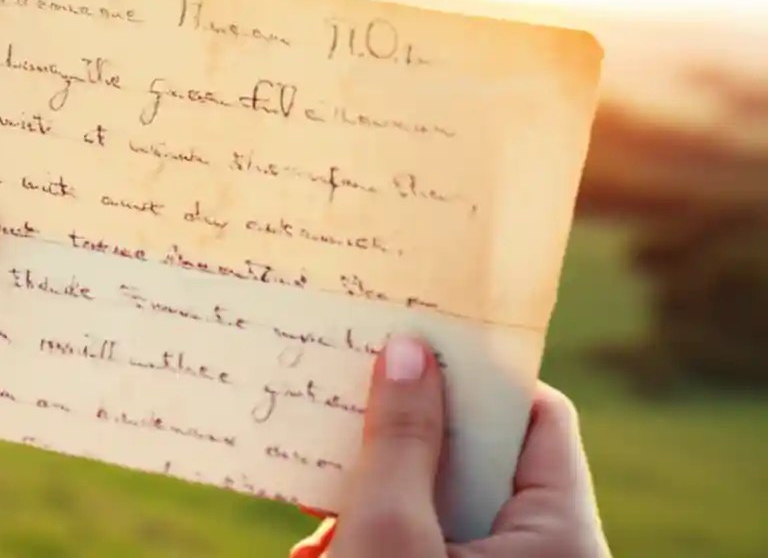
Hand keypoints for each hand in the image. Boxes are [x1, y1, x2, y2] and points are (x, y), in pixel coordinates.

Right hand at [290, 336, 610, 557]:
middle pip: (482, 460)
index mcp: (563, 537)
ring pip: (445, 506)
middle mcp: (547, 555)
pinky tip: (327, 549)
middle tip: (348, 409)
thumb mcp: (388, 531)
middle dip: (404, 442)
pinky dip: (382, 540)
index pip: (538, 415)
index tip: (410, 343)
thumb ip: (400, 438)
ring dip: (377, 500)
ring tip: (317, 507)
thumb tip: (407, 349)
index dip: (475, 375)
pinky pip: (430, 546)